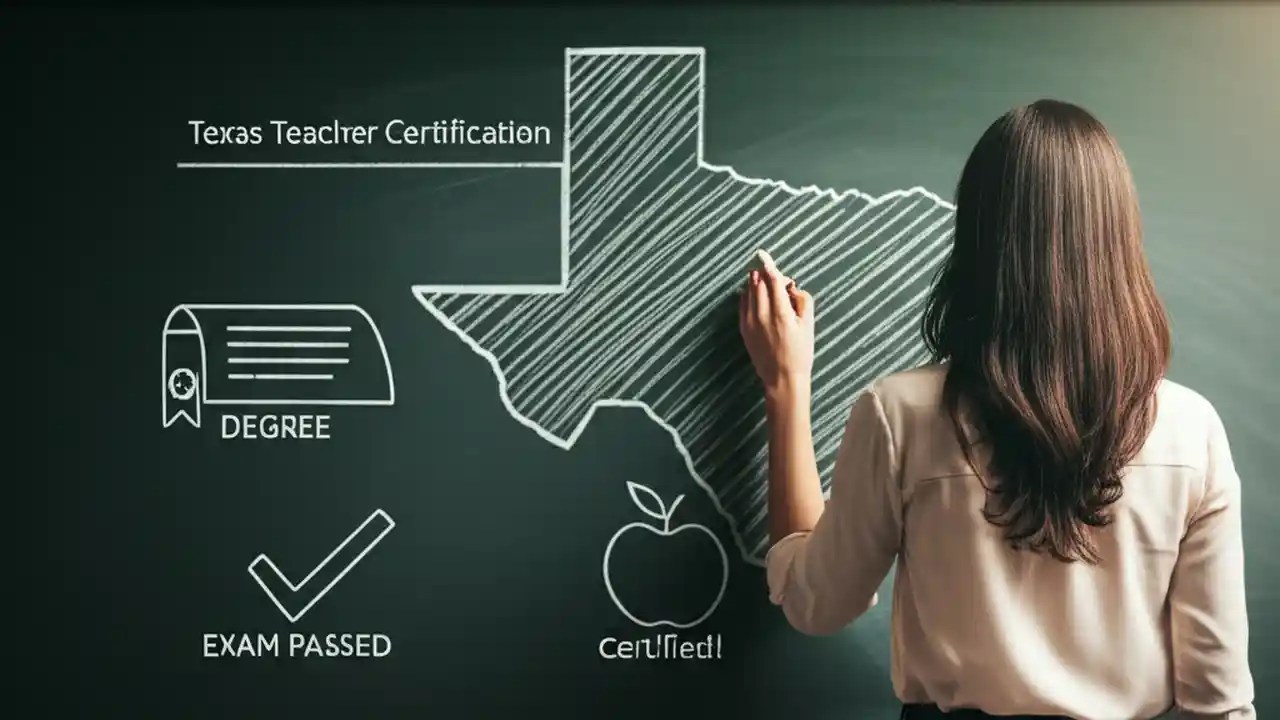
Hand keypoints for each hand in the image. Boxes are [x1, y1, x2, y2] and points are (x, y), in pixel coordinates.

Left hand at [739, 264, 814, 404]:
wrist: (782, 378)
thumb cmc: (800, 353)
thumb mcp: (809, 325)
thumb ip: (803, 301)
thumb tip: (792, 287)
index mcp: (781, 312)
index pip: (772, 281)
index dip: (769, 266)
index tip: (764, 255)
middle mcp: (762, 315)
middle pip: (759, 284)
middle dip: (765, 275)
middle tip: (774, 276)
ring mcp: (750, 322)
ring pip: (749, 292)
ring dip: (755, 283)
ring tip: (761, 279)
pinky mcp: (744, 329)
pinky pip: (742, 304)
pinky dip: (747, 295)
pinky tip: (752, 293)